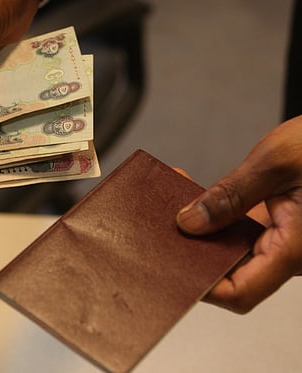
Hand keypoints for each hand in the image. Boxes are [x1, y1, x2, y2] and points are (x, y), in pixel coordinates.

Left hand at [176, 115, 301, 312]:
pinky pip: (246, 232)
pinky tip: (200, 199)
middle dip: (195, 251)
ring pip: (236, 251)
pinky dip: (221, 218)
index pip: (241, 292)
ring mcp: (288, 240)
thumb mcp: (275, 163)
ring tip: (176, 203)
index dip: (203, 287)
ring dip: (206, 230)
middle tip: (165, 227)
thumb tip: (190, 223)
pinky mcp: (285, 225)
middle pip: (233, 273)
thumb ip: (230, 195)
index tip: (172, 266)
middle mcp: (292, 252)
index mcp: (296, 249)